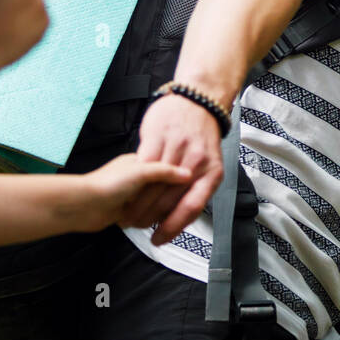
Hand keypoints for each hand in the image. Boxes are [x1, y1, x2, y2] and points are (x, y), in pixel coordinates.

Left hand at [78, 154, 192, 232]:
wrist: (83, 206)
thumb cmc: (107, 184)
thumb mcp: (141, 171)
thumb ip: (165, 171)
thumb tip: (186, 174)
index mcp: (142, 161)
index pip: (169, 169)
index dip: (177, 180)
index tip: (187, 186)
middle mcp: (138, 177)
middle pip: (164, 189)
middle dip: (165, 200)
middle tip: (172, 206)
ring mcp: (133, 194)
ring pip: (156, 205)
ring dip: (155, 212)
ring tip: (155, 217)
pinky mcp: (128, 210)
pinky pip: (147, 217)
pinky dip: (147, 220)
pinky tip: (147, 224)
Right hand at [120, 93, 223, 244]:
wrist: (196, 100)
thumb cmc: (199, 136)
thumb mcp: (207, 164)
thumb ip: (195, 187)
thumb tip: (181, 214)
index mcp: (212, 173)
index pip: (192, 207)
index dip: (173, 227)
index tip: (159, 239)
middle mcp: (196, 162)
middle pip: (170, 199)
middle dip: (152, 219)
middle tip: (139, 229)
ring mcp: (177, 148)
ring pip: (155, 185)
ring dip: (140, 205)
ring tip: (130, 217)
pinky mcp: (158, 137)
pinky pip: (144, 166)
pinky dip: (134, 183)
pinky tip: (127, 193)